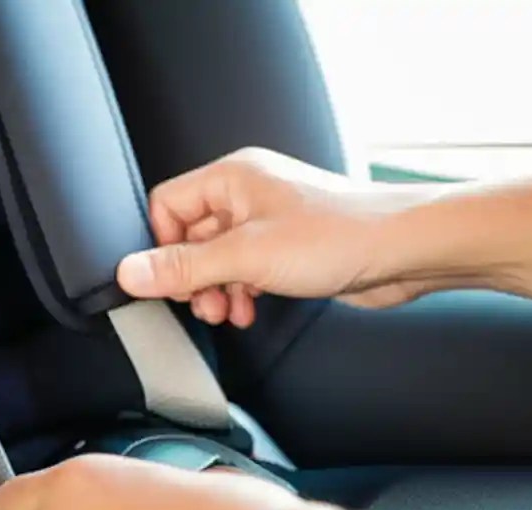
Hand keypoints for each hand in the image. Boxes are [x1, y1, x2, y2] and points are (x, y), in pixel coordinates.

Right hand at [117, 148, 437, 326]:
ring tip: (227, 311)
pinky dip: (240, 292)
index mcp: (232, 177)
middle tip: (204, 302)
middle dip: (193, 277)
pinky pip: (244, 270)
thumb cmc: (336, 236)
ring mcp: (268, 221)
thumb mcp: (246, 256)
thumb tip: (130, 272)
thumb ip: (183, 266)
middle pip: (189, 236)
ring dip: (216, 290)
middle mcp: (248, 194)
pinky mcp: (287, 248)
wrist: (401, 250)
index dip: (161, 245)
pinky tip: (249, 310)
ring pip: (217, 258)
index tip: (171, 280)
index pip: (166, 204)